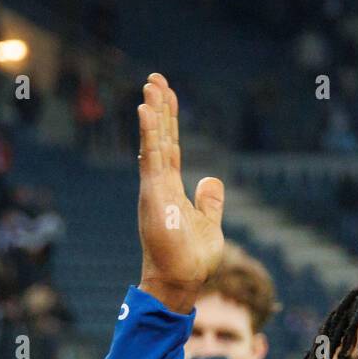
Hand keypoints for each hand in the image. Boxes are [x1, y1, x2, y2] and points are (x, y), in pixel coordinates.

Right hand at [137, 72, 224, 312]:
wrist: (182, 280)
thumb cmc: (191, 258)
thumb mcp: (209, 223)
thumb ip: (209, 201)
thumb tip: (211, 180)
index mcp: (171, 188)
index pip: (170, 146)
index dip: (169, 120)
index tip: (166, 93)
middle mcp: (159, 184)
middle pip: (160, 138)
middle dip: (159, 107)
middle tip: (155, 78)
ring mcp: (154, 188)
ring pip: (154, 142)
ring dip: (153, 112)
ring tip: (150, 84)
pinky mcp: (153, 194)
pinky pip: (151, 156)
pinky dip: (149, 132)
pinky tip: (146, 108)